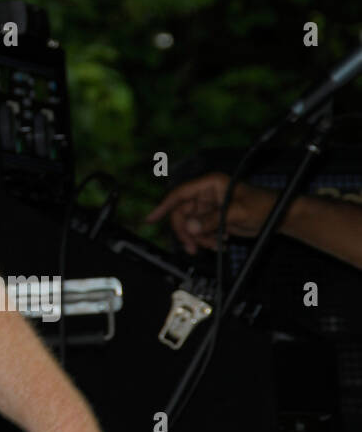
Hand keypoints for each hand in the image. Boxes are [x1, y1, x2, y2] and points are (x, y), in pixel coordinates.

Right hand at [145, 172, 276, 253]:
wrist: (279, 217)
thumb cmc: (264, 206)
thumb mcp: (237, 213)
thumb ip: (212, 220)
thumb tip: (191, 227)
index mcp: (210, 184)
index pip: (180, 194)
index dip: (163, 206)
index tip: (151, 219)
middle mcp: (206, 194)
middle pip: (182, 213)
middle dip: (186, 231)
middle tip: (192, 247)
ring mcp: (209, 207)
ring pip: (191, 224)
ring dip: (198, 237)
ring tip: (213, 245)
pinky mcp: (214, 218)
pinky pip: (200, 230)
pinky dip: (206, 239)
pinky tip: (219, 242)